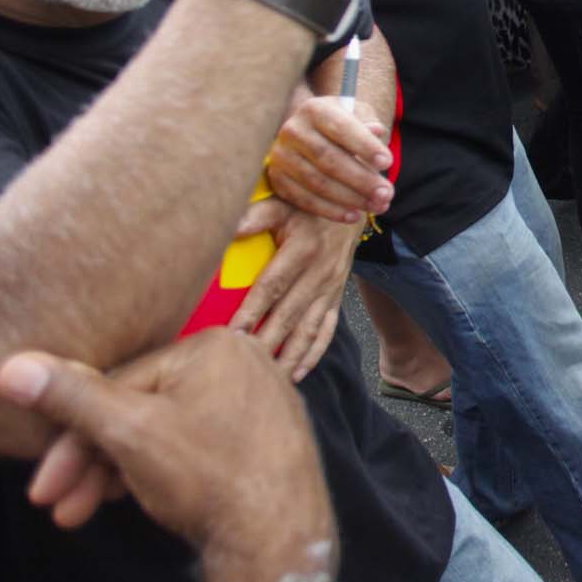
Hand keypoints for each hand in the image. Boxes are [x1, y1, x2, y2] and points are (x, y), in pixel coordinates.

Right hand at [0, 329, 334, 561]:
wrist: (278, 534)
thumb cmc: (208, 476)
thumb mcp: (127, 432)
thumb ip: (71, 399)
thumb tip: (13, 367)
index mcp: (213, 344)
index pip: (119, 384)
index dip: (72, 437)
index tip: (44, 486)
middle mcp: (241, 362)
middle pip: (142, 408)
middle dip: (94, 460)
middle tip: (60, 507)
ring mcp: (257, 401)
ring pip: (166, 430)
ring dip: (119, 470)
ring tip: (87, 510)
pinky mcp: (264, 437)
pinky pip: (197, 443)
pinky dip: (160, 469)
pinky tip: (133, 498)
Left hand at [229, 200, 358, 381]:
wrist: (355, 203)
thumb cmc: (309, 204)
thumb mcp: (283, 202)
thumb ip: (256, 215)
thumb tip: (227, 226)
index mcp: (303, 249)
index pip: (272, 287)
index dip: (251, 312)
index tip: (231, 336)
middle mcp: (320, 273)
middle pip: (288, 315)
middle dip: (266, 343)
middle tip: (243, 367)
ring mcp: (331, 288)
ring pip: (308, 329)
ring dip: (289, 356)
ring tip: (269, 379)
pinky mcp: (337, 296)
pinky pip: (326, 330)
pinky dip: (313, 354)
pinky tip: (298, 372)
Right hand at [264, 94, 392, 223]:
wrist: (308, 135)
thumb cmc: (340, 125)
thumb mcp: (356, 115)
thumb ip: (367, 121)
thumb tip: (377, 131)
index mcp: (314, 110)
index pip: (341, 128)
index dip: (365, 146)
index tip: (388, 162)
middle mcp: (293, 131)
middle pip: (329, 159)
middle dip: (361, 179)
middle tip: (386, 193)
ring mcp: (281, 156)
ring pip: (318, 183)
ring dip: (350, 198)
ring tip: (377, 205)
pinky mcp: (278, 179)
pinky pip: (304, 200)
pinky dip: (331, 211)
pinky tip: (353, 215)